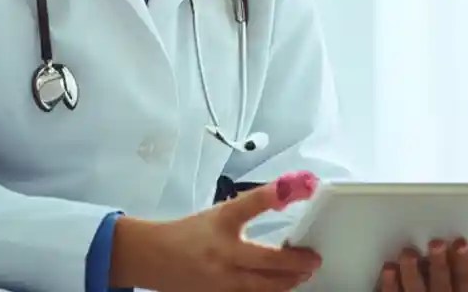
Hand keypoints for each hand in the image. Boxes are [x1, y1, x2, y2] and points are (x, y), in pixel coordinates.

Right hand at [112, 172, 321, 291]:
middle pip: (265, 260)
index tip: (298, 186)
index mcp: (222, 223)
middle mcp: (222, 252)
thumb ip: (254, 204)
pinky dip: (268, 291)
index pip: (250, 203)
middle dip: (294, 262)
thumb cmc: (190, 233)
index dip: (275, 194)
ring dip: (286, 282)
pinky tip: (280, 287)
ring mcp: (220, 280)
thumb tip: (286, 192)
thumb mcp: (222, 212)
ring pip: (260, 287)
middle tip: (313, 260)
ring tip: (303, 276)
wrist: (154, 257)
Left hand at [378, 239, 467, 291]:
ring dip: (412, 272)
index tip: (460, 243)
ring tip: (408, 253)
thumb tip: (450, 258)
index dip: (464, 263)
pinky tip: (389, 268)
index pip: (465, 283)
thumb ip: (457, 285)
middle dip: (439, 265)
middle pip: (441, 285)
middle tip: (435, 244)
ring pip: (415, 291)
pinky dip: (390, 285)